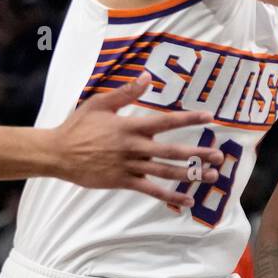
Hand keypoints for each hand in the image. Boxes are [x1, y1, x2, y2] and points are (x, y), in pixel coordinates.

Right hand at [52, 71, 223, 205]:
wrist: (58, 154)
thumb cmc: (78, 126)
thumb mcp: (100, 103)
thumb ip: (126, 92)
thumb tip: (147, 77)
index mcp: (130, 126)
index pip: (166, 122)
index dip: (189, 119)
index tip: (209, 117)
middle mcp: (134, 147)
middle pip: (172, 151)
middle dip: (198, 153)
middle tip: (219, 156)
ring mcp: (130, 166)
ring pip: (166, 172)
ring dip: (190, 175)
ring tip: (210, 177)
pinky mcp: (123, 182)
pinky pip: (151, 191)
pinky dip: (170, 197)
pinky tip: (187, 201)